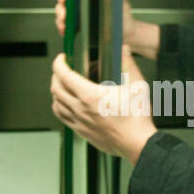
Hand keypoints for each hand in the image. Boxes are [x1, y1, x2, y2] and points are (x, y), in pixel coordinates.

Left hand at [51, 46, 156, 164]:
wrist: (137, 143)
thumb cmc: (137, 118)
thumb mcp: (137, 86)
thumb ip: (128, 65)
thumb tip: (124, 49)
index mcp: (91, 96)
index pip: (64, 75)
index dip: (59, 63)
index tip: (61, 58)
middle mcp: (81, 109)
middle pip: (56, 89)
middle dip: (56, 75)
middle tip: (62, 69)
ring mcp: (79, 122)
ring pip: (56, 104)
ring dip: (56, 92)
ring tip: (62, 85)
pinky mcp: (81, 131)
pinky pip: (62, 117)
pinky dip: (59, 107)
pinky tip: (66, 104)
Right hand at [53, 0, 158, 58]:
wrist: (127, 35)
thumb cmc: (125, 18)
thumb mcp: (123, 5)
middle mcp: (83, 6)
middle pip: (65, 4)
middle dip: (61, 8)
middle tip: (64, 15)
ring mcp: (80, 17)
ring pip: (63, 16)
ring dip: (60, 20)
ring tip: (64, 25)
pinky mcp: (80, 29)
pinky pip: (67, 28)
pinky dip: (64, 30)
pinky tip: (65, 32)